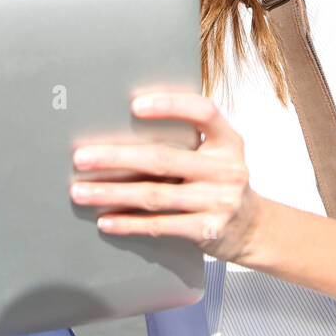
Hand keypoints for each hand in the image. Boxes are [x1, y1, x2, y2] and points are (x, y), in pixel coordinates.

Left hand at [69, 93, 265, 262]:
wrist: (254, 229)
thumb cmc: (222, 185)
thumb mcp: (217, 156)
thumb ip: (187, 142)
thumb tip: (124, 132)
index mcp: (228, 141)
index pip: (203, 112)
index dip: (170, 105)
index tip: (135, 105)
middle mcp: (226, 169)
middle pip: (163, 159)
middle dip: (116, 158)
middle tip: (82, 158)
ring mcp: (218, 201)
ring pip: (154, 195)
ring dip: (112, 193)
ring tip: (81, 191)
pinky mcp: (208, 230)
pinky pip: (160, 225)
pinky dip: (129, 223)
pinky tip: (106, 220)